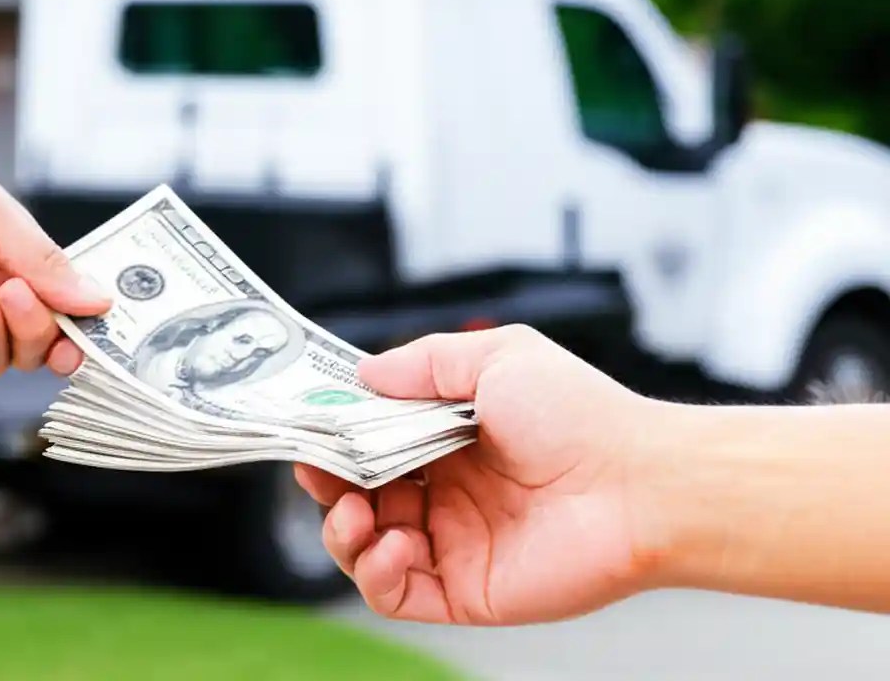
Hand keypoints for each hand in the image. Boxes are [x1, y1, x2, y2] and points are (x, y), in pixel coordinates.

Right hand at [296, 325, 665, 624]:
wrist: (642, 483)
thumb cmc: (580, 414)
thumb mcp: (498, 358)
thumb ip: (424, 362)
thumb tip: (363, 374)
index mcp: (449, 440)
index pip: (370, 444)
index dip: (335, 440)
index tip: (311, 431)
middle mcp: (446, 494)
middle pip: (358, 498)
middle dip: (328, 487)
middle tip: (319, 472)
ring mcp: (453, 544)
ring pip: (365, 550)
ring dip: (342, 533)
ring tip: (355, 514)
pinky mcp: (466, 591)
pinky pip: (396, 594)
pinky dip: (376, 574)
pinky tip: (393, 546)